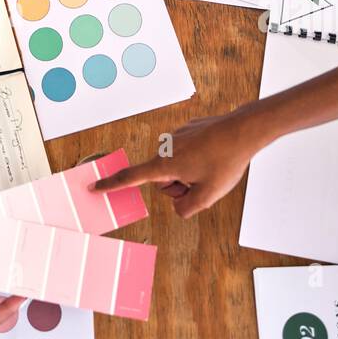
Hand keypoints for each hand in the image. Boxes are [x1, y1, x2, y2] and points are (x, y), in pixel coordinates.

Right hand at [93, 110, 263, 218]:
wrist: (242, 130)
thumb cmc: (225, 162)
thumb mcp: (208, 196)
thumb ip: (186, 208)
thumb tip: (178, 205)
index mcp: (164, 164)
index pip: (131, 177)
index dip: (112, 185)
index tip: (95, 186)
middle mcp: (165, 148)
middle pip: (162, 179)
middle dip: (179, 186)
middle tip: (202, 184)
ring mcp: (176, 137)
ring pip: (175, 166)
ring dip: (189, 173)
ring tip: (212, 167)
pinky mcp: (188, 130)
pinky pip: (186, 152)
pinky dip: (197, 159)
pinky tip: (214, 155)